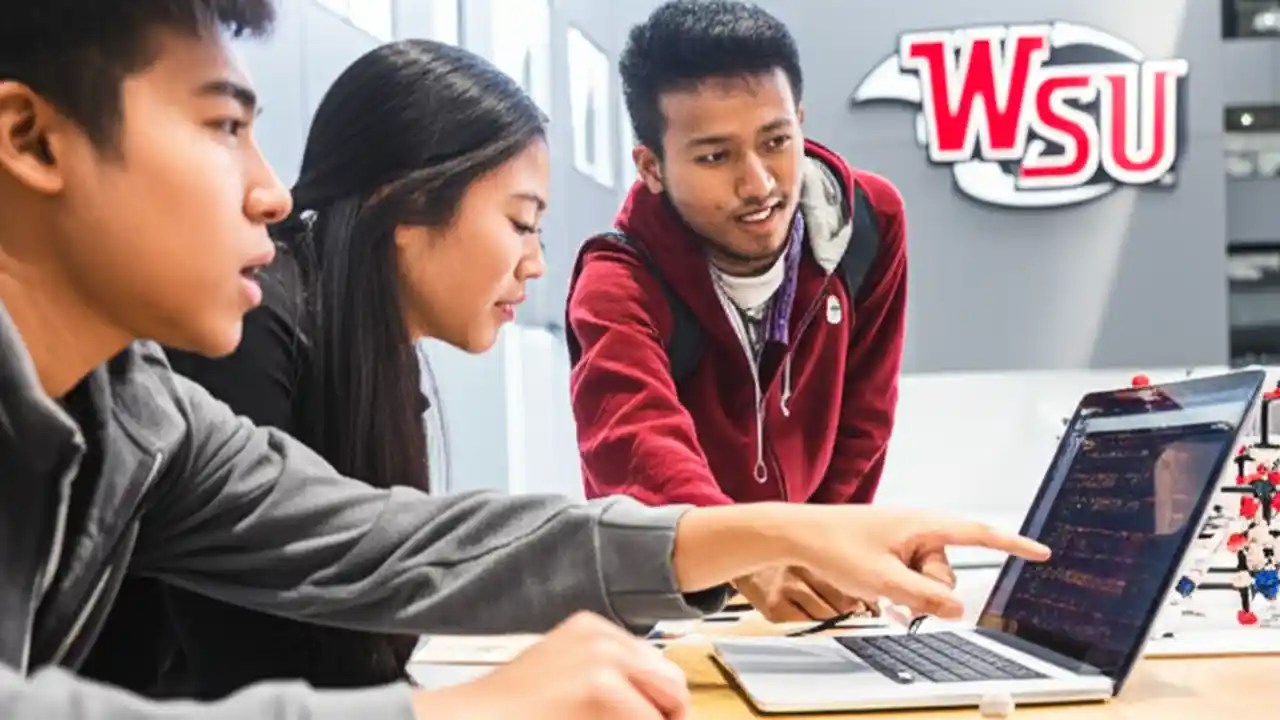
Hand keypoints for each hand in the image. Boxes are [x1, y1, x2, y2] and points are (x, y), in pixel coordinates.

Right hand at [412, 612, 688, 719]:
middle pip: (672, 685)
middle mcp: (602, 636)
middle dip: (667, 717)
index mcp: (593, 630)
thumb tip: (666, 709)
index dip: (662, 707)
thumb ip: (613, 684)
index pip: (657, 670)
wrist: (468, 719)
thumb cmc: (508, 712)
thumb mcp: (566, 679)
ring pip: (668, 707)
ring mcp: (603, 658)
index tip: (658, 719)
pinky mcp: (601, 687)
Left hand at [673, 504, 1049, 622]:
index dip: (1013, 544)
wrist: (798, 534)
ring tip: (876, 585)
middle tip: (891, 586)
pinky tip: (881, 595)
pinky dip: (901, 589)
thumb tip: (959, 609)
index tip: (1042, 552)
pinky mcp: (892, 550)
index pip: (979, 534)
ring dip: (910, 592)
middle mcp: (919, 528)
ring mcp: (905, 540)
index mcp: (924, 525)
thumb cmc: (836, 545)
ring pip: (929, 580)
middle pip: (949, 571)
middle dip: (929, 589)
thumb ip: (924, 596)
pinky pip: (911, 577)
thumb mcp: (882, 580)